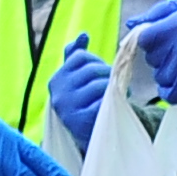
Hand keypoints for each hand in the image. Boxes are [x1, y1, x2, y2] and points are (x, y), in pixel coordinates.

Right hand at [49, 33, 110, 152]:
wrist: (89, 140)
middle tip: (118, 84)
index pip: (81, 57)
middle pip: (92, 70)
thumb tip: (83, 35)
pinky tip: (117, 107)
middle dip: (109, 74)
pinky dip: (115, 101)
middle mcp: (59, 94)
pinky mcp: (83, 121)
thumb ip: (76, 58)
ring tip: (120, 95)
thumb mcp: (77, 81)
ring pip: (101, 85)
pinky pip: (105, 101)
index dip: (98, 62)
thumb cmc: (85, 106)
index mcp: (56, 80)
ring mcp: (69, 109)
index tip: (104, 73)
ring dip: (116, 88)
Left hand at [122, 0, 176, 100]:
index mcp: (176, 25)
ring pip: (160, 77)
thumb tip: (131, 25)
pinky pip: (169, 95)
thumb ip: (158, 13)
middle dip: (163, 54)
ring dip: (170, 72)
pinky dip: (174, 90)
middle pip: (152, 59)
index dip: (153, 38)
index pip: (144, 39)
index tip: (167, 37)